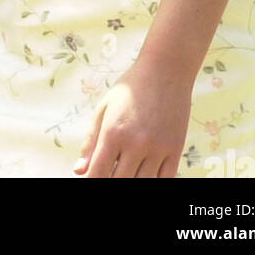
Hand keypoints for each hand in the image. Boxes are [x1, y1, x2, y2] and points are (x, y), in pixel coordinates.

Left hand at [74, 59, 191, 177]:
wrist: (164, 70)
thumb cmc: (129, 89)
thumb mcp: (104, 109)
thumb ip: (91, 142)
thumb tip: (79, 171)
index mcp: (113, 133)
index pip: (98, 173)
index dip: (92, 181)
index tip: (91, 179)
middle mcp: (136, 144)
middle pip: (120, 181)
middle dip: (111, 182)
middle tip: (110, 171)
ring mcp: (158, 149)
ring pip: (143, 184)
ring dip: (133, 181)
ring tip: (127, 171)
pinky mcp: (175, 150)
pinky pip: (165, 180)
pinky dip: (154, 181)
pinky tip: (145, 174)